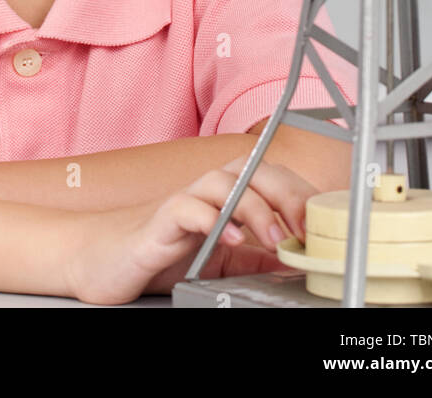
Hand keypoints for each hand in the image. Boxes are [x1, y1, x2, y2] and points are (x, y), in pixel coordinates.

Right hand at [66, 158, 315, 306]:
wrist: (107, 259)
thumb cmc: (163, 252)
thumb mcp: (221, 258)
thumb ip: (255, 258)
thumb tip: (295, 261)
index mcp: (226, 194)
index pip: (271, 176)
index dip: (301, 193)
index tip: (325, 223)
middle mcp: (206, 189)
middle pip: (253, 169)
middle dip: (286, 194)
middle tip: (306, 228)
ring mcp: (182, 200)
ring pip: (223, 182)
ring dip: (253, 206)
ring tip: (272, 237)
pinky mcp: (160, 220)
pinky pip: (187, 208)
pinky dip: (212, 220)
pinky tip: (229, 238)